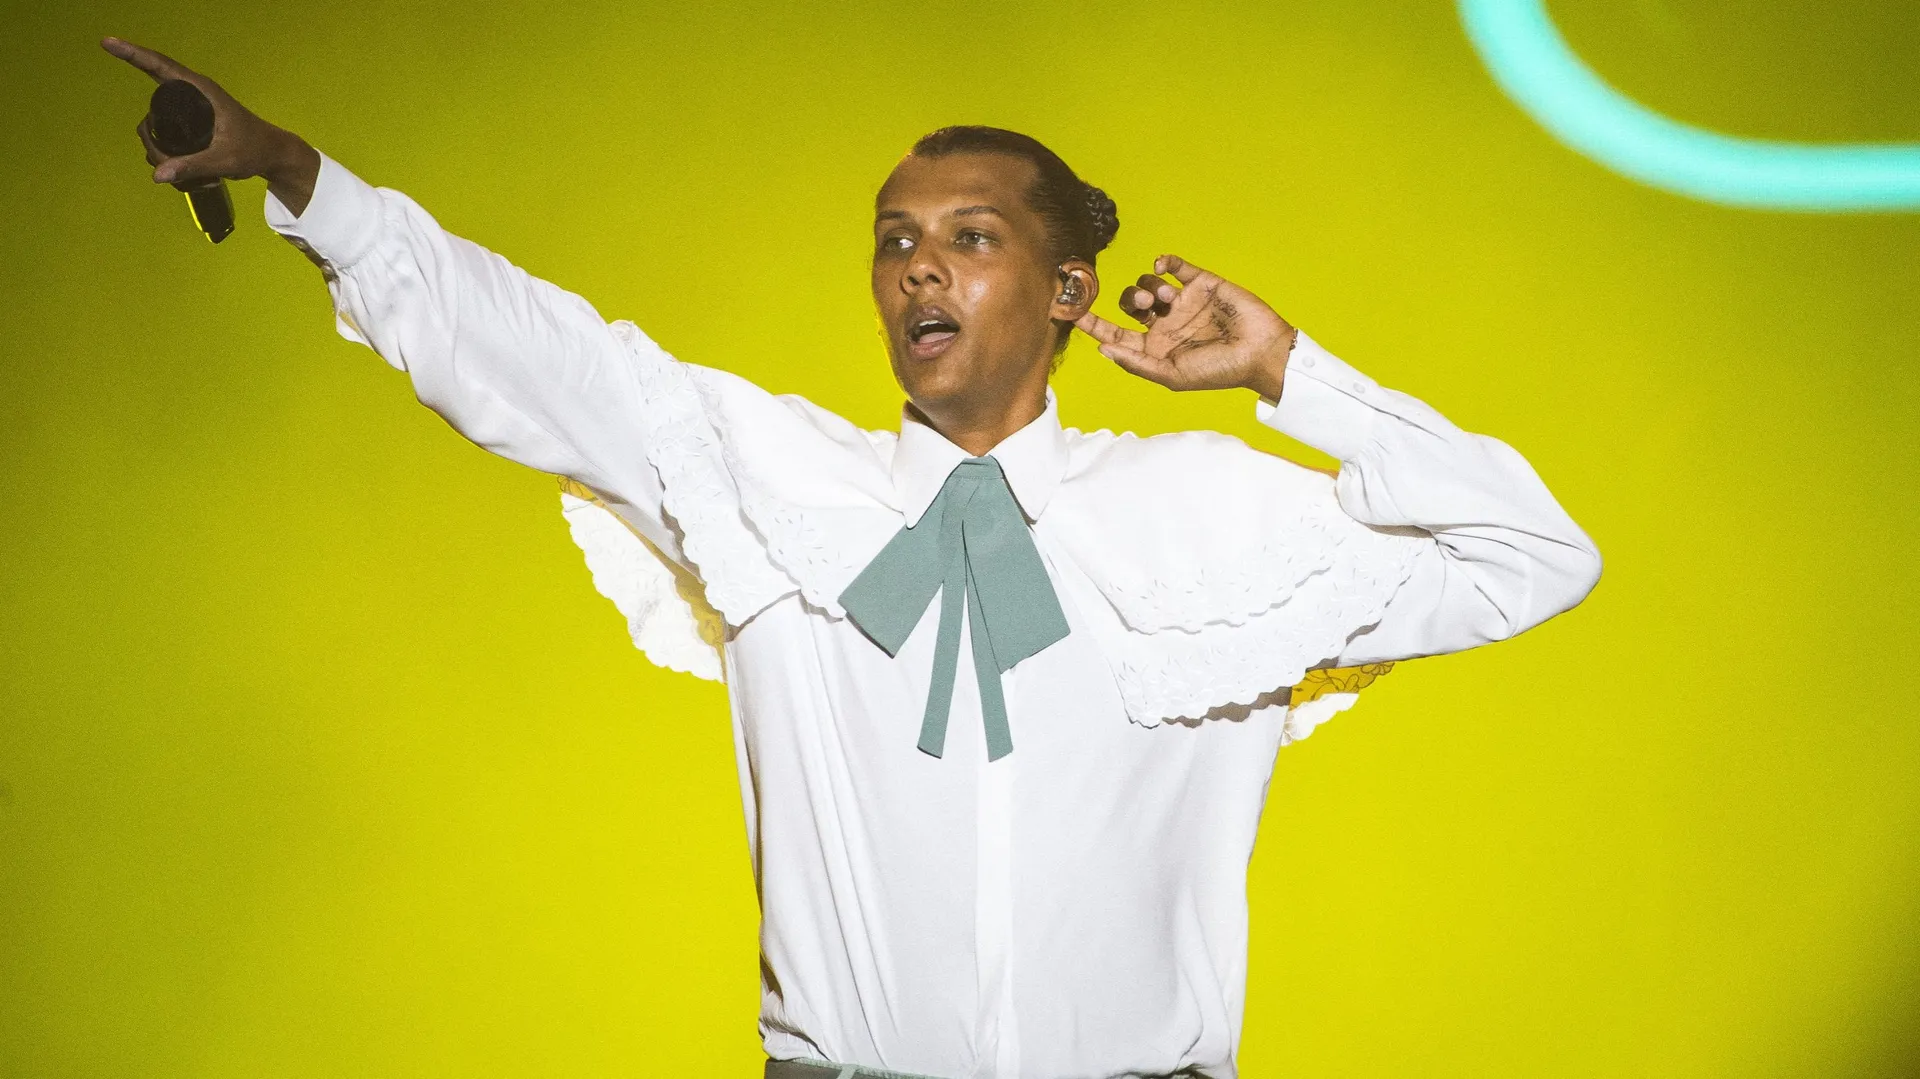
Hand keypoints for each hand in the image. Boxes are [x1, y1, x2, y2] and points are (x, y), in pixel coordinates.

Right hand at [102, 36, 319, 213]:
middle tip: (163, 160)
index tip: (107, 43)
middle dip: (149, 133)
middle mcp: (193, 93)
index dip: (131, 53)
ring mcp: (191, 106)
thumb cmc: (254, 151)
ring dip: (156, 145)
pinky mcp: (192, 119)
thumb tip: (156, 175)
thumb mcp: (224, 161)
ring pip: (157, 121)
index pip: (159, 65)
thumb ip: (192, 168)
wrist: (273, 154)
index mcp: (201, 90)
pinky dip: (165, 148)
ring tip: (178, 169)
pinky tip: (176, 167)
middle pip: (151, 104)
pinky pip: (166, 128)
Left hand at [1074, 255, 1297, 399]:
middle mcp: (1165, 323)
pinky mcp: (1201, 283)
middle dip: (1130, 299)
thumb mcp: (1173, 376)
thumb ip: (1137, 363)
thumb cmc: (1219, 371)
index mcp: (1154, 347)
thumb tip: (1102, 349)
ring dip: (1149, 285)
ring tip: (1168, 298)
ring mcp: (1182, 301)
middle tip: (1147, 303)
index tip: (1072, 310)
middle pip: (1129, 303)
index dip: (1092, 323)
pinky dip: (1164, 262)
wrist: (1260, 353)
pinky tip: (1163, 267)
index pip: (1114, 332)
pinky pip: (1175, 265)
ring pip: (1147, 281)